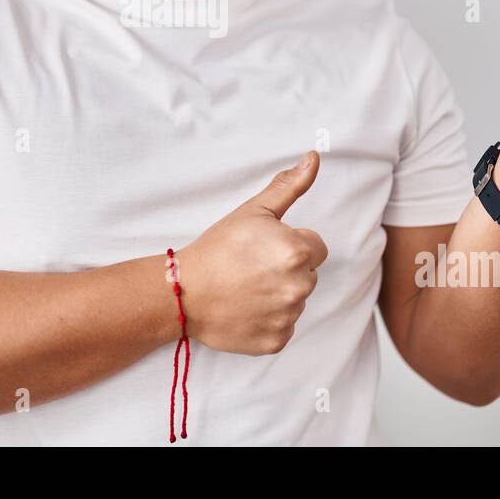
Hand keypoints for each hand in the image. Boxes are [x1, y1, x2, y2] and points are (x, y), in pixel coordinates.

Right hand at [177, 151, 328, 354]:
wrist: (183, 292)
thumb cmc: (217, 248)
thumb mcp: (253, 211)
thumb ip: (289, 186)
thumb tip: (314, 158)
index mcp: (297, 251)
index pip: (316, 247)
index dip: (291, 244)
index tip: (264, 248)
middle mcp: (299, 286)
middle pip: (308, 274)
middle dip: (287, 269)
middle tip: (252, 267)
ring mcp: (288, 316)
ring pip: (296, 300)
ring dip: (279, 294)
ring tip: (246, 288)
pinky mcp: (277, 340)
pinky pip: (284, 326)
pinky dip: (269, 320)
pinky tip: (246, 308)